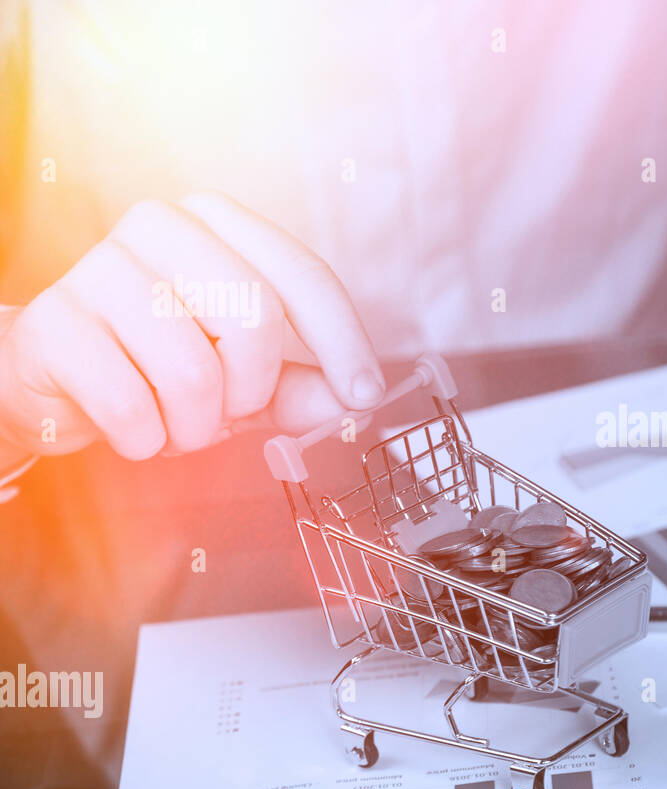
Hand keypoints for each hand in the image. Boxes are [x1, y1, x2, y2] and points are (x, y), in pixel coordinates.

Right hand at [0, 193, 384, 464]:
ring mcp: (98, 267)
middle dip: (251, 389)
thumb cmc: (158, 368)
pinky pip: (131, 406)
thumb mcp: (244, 378)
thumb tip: (348, 398)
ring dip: (196, 425)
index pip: (302, 274)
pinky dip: (145, 440)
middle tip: (227, 411)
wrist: (54, 381)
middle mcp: (159, 225)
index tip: (365, 394)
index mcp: (217, 222)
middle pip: (254, 317)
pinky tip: (132, 427)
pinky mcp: (53, 323)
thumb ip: (300, 386)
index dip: (343, 340)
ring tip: (174, 421)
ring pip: (193, 370)